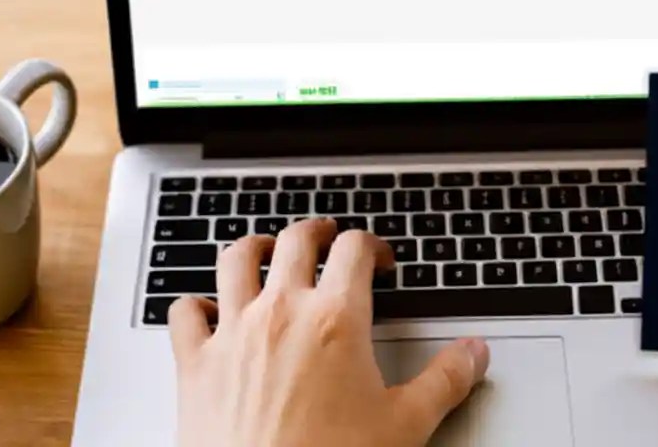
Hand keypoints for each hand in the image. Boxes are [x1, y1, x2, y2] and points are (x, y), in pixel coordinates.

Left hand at [169, 219, 490, 446]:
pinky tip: (206, 309)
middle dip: (317, 232)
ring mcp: (232, 333)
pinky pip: (184, 312)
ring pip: (236, 259)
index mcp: (336, 319)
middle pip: (296, 241)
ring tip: (267, 249)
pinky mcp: (195, 363)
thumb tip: (474, 354)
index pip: (355, 249)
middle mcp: (281, 313)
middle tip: (328, 238)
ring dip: (254, 247)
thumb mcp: (406, 425)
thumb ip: (446, 381)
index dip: (373, 245)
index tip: (379, 260)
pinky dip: (195, 303)